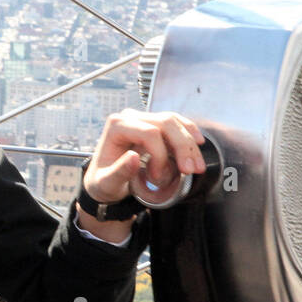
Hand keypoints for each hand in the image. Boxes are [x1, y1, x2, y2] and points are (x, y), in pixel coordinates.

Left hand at [84, 109, 205, 203]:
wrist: (102, 181)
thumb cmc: (103, 182)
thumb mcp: (106, 183)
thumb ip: (119, 172)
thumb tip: (134, 158)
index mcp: (116, 126)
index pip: (149, 132)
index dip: (160, 155)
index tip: (157, 177)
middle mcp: (129, 117)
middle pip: (166, 123)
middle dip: (182, 147)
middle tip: (190, 170)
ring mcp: (142, 119)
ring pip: (174, 122)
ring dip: (189, 143)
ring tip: (197, 166)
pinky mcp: (153, 125)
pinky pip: (176, 123)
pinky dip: (189, 134)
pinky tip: (198, 144)